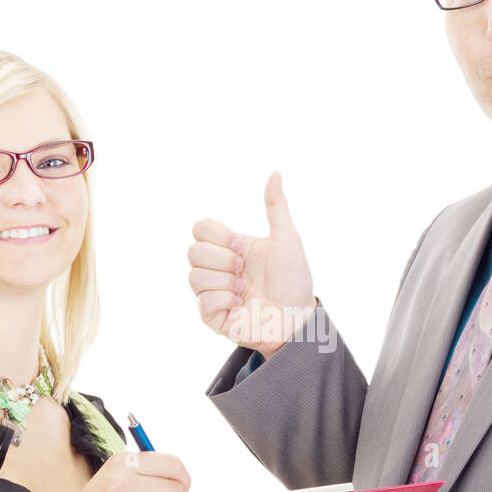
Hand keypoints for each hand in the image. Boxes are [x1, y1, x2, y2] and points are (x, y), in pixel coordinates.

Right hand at [189, 170, 316, 356]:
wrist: (298, 318)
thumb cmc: (295, 281)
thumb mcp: (287, 239)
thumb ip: (276, 207)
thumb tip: (275, 173)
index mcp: (230, 248)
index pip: (200, 229)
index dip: (217, 235)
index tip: (241, 245)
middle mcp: (218, 268)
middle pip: (192, 251)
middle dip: (222, 259)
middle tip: (243, 269)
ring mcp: (213, 292)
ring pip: (194, 276)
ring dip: (225, 281)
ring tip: (245, 290)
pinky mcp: (212, 316)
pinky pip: (203, 301)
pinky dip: (225, 299)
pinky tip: (241, 304)